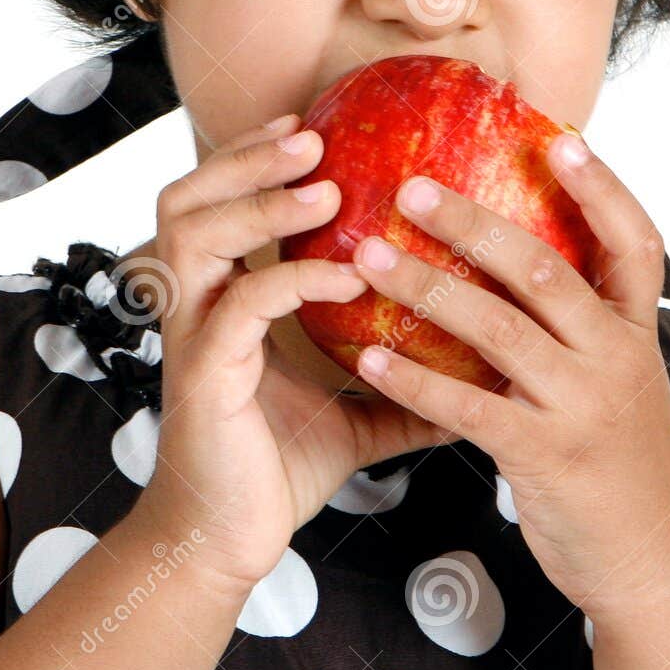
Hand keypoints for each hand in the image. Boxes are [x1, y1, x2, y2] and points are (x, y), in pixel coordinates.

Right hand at [140, 114, 457, 594]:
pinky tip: (346, 274)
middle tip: (309, 134)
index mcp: (219, 302)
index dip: (251, 160)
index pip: (214, 204)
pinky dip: (292, 279)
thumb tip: (484, 370)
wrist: (229, 541)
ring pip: (192, 234)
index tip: (310, 129)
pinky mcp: (202, 374)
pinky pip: (241, 304)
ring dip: (258, 200)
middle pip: (184, 199)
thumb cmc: (278, 469)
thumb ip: (406, 380)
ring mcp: (192, 337)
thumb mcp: (357, 413)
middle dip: (244, 159)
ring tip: (323, 183)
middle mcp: (195, 308)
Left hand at [343, 133, 669, 622]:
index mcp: (636, 331)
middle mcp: (615, 357)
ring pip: (498, 329)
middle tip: (410, 187)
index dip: (600, 188)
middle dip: (473, 223)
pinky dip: (414, 379)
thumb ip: (583, 327)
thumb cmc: (623, 463)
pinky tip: (368, 357)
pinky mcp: (544, 456)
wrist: (656, 563)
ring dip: (427, 288)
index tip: (558, 138)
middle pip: (544, 269)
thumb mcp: (622, 382)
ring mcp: (582, 406)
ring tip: (368, 258)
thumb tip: (524, 265)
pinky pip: (467, 407)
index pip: (633, 241)